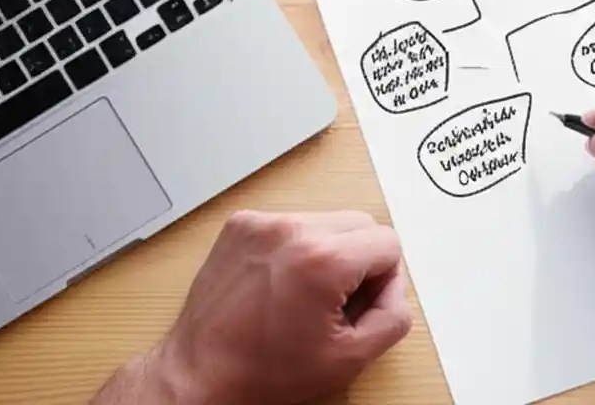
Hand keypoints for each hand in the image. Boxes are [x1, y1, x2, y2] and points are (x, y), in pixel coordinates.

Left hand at [127, 211, 411, 404]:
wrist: (200, 374)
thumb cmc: (263, 372)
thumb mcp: (349, 359)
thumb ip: (392, 318)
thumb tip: (393, 288)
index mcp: (322, 259)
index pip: (387, 243)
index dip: (385, 280)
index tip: (361, 307)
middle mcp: (291, 229)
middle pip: (360, 224)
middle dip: (359, 262)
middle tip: (337, 304)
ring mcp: (261, 223)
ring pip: (326, 221)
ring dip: (328, 253)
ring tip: (304, 296)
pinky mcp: (240, 226)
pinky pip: (291, 224)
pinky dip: (295, 249)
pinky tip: (281, 284)